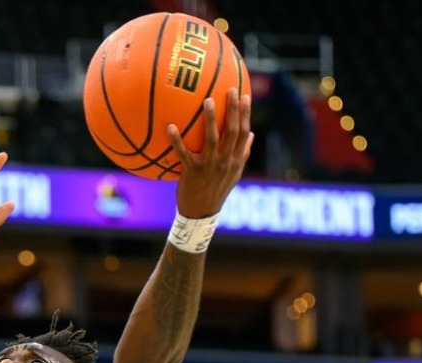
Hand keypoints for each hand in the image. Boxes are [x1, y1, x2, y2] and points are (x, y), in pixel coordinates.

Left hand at [168, 90, 252, 218]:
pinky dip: (177, 140)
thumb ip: (243, 154)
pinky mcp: (193, 171)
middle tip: (230, 90)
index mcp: (236, 160)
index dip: (245, 114)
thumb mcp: (234, 174)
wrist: (201, 213)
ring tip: (207, 101)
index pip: (244, 132)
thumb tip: (251, 134)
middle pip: (233, 131)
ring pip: (213, 139)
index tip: (245, 95)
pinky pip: (184, 153)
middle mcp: (226, 161)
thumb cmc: (216, 190)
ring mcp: (210, 166)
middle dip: (233, 110)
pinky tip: (170, 127)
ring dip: (211, 119)